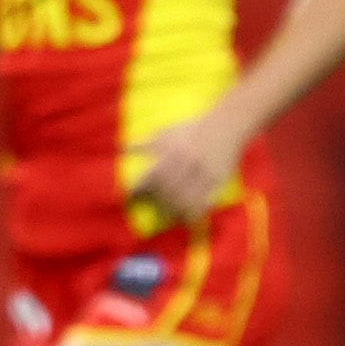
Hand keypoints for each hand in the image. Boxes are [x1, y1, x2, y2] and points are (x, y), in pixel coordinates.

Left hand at [129, 109, 250, 222]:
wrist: (225, 126)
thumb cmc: (190, 130)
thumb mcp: (165, 133)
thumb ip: (143, 144)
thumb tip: (119, 149)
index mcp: (173, 151)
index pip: (152, 176)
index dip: (139, 190)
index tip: (130, 198)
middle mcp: (188, 163)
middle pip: (169, 190)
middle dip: (157, 203)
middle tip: (150, 211)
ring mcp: (205, 173)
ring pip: (187, 198)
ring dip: (175, 211)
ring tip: (167, 218)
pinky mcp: (219, 180)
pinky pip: (207, 200)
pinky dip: (197, 211)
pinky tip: (189, 220)